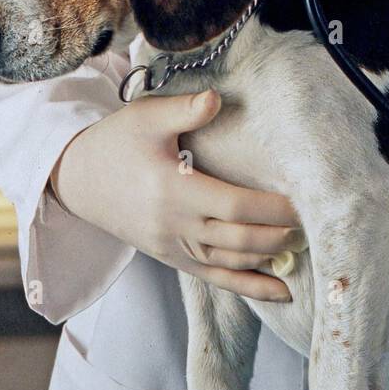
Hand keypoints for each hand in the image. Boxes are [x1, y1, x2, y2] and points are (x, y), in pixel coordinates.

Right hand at [50, 90, 303, 302]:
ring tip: (303, 250)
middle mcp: (174, 226)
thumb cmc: (115, 142)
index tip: (301, 200)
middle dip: (278, 234)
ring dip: (268, 259)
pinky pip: (214, 278)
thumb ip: (185, 110)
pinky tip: (279, 290)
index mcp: (172, 191)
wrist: (75, 178)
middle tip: (312, 223)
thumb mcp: (146, 117)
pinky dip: (249, 286)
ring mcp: (172, 247)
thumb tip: (217, 99)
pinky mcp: (171, 257)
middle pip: (237, 239)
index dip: (270, 208)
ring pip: (229, 262)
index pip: (232, 206)